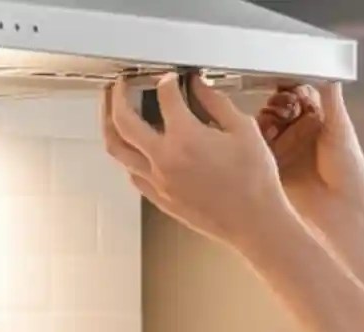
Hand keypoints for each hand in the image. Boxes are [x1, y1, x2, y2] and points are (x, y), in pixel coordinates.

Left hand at [103, 74, 294, 252]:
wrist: (254, 221)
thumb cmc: (254, 180)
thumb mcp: (243, 129)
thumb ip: (216, 102)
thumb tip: (198, 85)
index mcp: (186, 138)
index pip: (164, 96)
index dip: (166, 81)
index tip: (169, 78)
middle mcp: (164, 159)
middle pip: (123, 120)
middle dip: (116, 96)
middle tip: (118, 85)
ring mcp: (157, 180)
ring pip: (117, 149)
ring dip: (109, 125)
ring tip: (109, 112)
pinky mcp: (158, 197)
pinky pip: (130, 172)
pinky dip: (126, 155)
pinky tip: (131, 148)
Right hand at [256, 83, 363, 224]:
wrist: (340, 210)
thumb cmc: (349, 174)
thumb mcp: (341, 129)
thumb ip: (331, 100)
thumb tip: (328, 73)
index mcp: (319, 122)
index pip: (298, 97)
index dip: (290, 90)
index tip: (284, 86)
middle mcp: (299, 136)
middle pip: (277, 111)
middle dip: (276, 108)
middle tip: (280, 111)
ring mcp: (283, 152)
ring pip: (264, 128)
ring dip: (264, 124)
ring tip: (272, 128)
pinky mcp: (270, 168)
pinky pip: (255, 150)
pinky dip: (254, 144)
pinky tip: (260, 142)